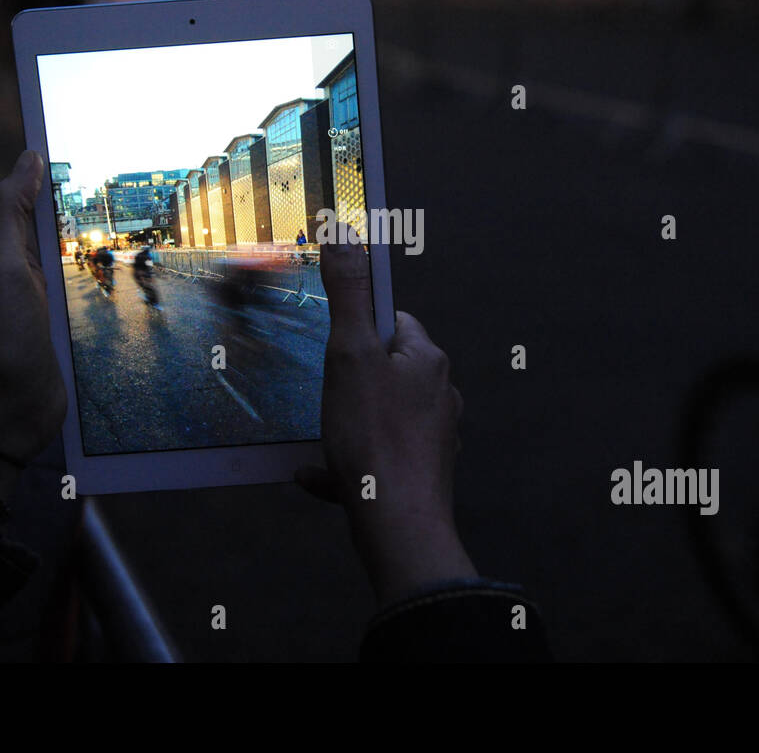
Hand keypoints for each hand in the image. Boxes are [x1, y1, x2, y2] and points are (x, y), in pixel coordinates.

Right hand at [297, 229, 476, 605]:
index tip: (337, 348)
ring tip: (320, 439)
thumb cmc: (374, 436)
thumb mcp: (350, 354)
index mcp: (428, 361)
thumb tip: (344, 233)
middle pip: (389, 371)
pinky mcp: (421, 475)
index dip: (362, 330)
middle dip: (351, 382)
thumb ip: (348, 295)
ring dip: (346, 426)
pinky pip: (377, 459)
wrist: (398, 524)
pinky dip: (347, 464)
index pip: (397, 323)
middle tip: (324, 396)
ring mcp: (434, 439)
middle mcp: (441, 396)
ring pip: (381, 418)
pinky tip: (317, 476)